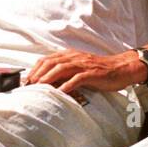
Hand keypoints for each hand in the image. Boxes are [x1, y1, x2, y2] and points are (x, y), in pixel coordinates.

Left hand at [23, 49, 145, 94]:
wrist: (122, 68)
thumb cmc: (99, 70)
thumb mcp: (79, 67)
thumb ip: (64, 71)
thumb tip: (47, 81)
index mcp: (69, 55)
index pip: (47, 59)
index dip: (34, 69)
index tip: (26, 80)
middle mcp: (74, 57)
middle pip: (51, 62)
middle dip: (37, 73)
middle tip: (29, 84)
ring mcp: (83, 65)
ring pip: (61, 68)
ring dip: (48, 77)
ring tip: (39, 86)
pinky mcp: (92, 73)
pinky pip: (77, 78)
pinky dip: (67, 84)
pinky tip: (60, 91)